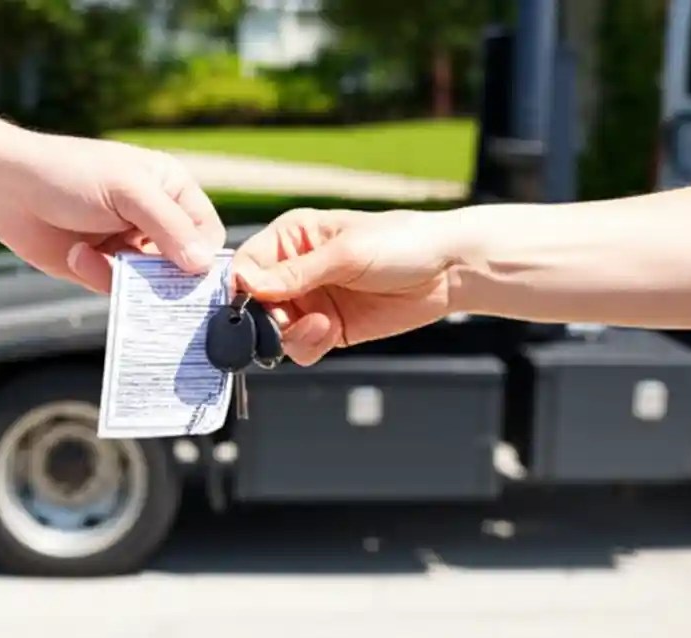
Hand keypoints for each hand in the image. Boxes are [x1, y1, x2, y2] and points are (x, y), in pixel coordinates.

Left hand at [0, 133, 225, 292]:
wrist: (8, 190)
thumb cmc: (69, 174)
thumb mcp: (129, 191)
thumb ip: (169, 227)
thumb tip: (202, 266)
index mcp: (170, 189)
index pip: (205, 233)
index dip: (201, 257)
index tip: (189, 275)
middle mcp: (154, 218)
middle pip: (181, 264)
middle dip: (163, 275)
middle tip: (146, 279)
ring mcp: (127, 244)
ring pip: (149, 283)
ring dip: (126, 276)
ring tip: (98, 255)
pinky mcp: (102, 267)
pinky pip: (118, 289)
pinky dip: (99, 276)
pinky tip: (77, 254)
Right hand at [232, 208, 460, 365]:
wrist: (448, 272)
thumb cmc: (402, 243)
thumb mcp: (345, 253)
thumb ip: (296, 273)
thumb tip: (248, 283)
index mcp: (292, 238)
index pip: (246, 264)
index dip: (242, 287)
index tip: (252, 303)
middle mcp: (294, 270)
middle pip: (253, 304)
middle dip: (266, 319)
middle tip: (285, 322)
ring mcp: (310, 301)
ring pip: (273, 331)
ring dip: (291, 335)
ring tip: (321, 326)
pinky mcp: (327, 328)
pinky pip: (300, 347)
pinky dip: (308, 346)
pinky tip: (332, 332)